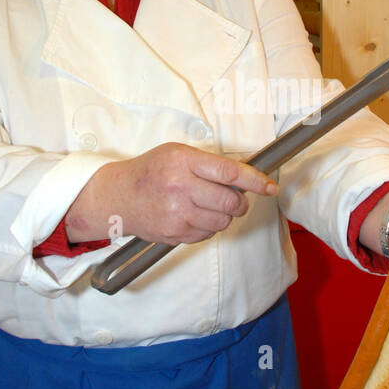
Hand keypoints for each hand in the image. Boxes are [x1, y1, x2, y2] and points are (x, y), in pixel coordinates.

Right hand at [65, 144, 278, 245]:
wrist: (118, 196)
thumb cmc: (150, 171)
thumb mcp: (176, 153)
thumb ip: (209, 164)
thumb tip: (245, 177)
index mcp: (182, 161)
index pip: (230, 173)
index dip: (256, 181)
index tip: (270, 187)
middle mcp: (180, 187)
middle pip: (231, 202)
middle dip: (240, 202)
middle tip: (234, 198)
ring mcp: (177, 214)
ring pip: (223, 221)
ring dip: (225, 216)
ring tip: (208, 206)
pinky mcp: (174, 234)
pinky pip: (208, 234)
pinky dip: (209, 227)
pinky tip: (194, 216)